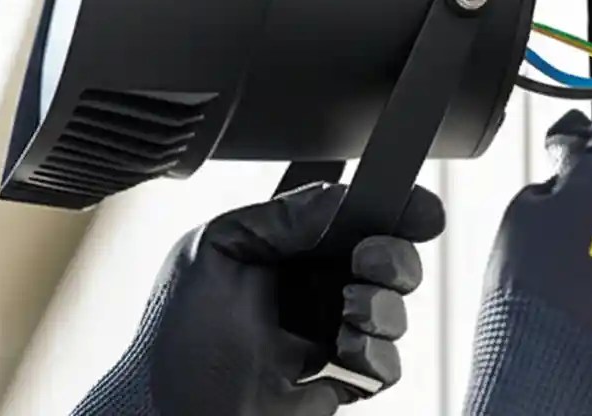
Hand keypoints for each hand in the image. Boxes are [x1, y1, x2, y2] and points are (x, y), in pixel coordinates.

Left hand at [73, 182, 444, 415]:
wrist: (172, 413)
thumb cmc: (178, 337)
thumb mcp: (216, 249)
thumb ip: (279, 217)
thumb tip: (336, 197)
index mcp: (288, 251)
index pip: (352, 220)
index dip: (392, 211)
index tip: (419, 211)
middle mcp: (314, 291)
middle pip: (389, 261)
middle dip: (394, 256)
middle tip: (369, 261)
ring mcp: (330, 336)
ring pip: (396, 311)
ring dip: (384, 306)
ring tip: (350, 310)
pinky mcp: (341, 381)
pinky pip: (387, 364)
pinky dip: (377, 353)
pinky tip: (346, 348)